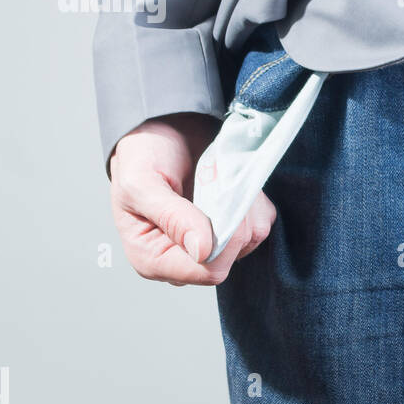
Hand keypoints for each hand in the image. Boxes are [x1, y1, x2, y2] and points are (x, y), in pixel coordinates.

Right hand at [108, 113, 276, 285]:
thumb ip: (171, 216)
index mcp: (153, 259)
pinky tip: (229, 181)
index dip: (222, 241)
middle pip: (233, 256)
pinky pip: (262, 221)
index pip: (206, 272)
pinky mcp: (235, 229)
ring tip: (217, 177)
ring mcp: (213, 246)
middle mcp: (185, 259)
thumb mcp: (142, 182)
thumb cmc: (143, 156)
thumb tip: (202, 252)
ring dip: (242, 203)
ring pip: (252, 238)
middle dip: (231, 216)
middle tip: (212, 180)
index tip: (215, 200)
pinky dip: (252, 199)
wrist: (164, 131)